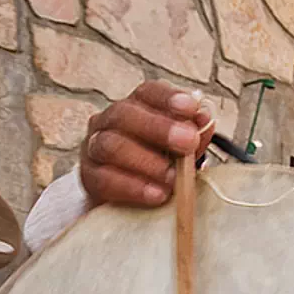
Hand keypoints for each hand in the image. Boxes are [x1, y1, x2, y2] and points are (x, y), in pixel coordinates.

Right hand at [81, 80, 213, 207]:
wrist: (128, 200)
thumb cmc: (159, 166)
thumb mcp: (180, 150)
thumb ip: (193, 135)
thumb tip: (205, 119)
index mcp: (134, 107)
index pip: (147, 92)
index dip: (168, 98)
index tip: (191, 108)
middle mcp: (109, 120)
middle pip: (126, 115)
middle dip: (159, 128)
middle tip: (188, 141)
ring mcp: (93, 147)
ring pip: (112, 146)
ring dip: (147, 161)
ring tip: (173, 178)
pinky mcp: (88, 176)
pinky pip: (105, 179)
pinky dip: (133, 187)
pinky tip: (157, 195)